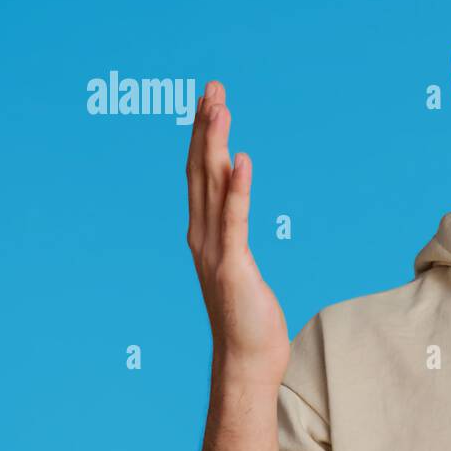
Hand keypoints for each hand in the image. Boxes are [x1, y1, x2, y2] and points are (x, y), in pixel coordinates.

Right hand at [186, 81, 289, 387]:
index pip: (200, 176)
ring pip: (211, 187)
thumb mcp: (241, 270)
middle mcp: (202, 238)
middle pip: (200, 171)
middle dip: (205, 128)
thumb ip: (234, 242)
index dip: (203, 138)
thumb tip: (235, 222)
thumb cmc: (249, 320)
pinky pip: (235, 220)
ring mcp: (214, 251)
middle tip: (213, 88)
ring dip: (215, 145)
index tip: (210, 102)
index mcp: (204, 236)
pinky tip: (242, 159)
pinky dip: (238, 188)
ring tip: (221, 107)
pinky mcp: (234, 266)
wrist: (245, 362)